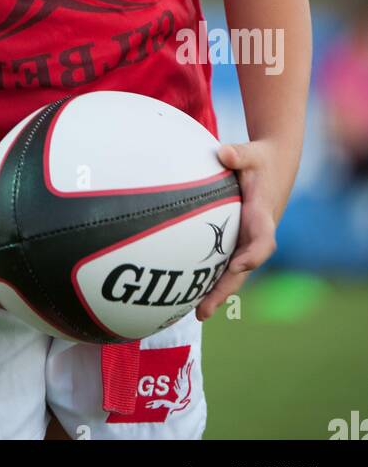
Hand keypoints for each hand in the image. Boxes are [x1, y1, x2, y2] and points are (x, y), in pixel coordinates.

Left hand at [195, 140, 279, 321]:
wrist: (276, 165)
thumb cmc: (259, 159)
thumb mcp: (252, 153)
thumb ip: (239, 153)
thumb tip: (224, 152)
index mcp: (263, 216)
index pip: (263, 242)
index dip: (252, 256)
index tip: (237, 266)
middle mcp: (257, 234)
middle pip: (244, 269)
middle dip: (226, 290)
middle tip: (203, 311)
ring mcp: (248, 240)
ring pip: (235, 272)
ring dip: (218, 292)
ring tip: (197, 314)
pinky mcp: (239, 240)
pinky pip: (226, 262)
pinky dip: (212, 277)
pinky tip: (190, 291)